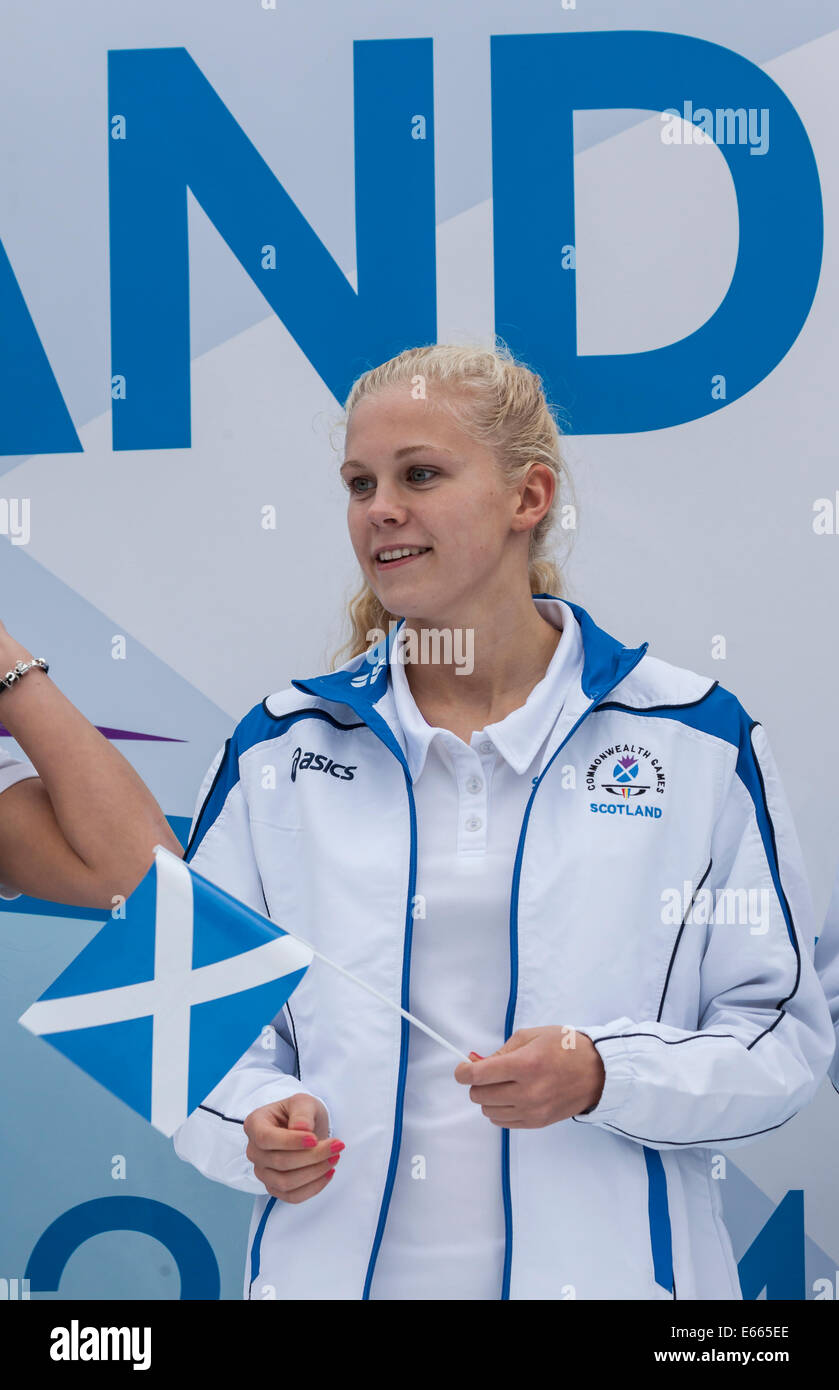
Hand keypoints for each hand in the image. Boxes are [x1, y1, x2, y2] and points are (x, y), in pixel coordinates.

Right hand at [243, 1093, 344, 1202]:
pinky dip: (313, 1188)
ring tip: (334, 1158)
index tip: (315, 1139)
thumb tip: (302, 1129)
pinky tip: (328, 1172)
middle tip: (336, 1146)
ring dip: (314, 1172)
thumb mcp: (303, 1102)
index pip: (266, 1139)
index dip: (290, 1142)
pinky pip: (292, 1196)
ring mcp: (262, 1171)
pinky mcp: (274, 1187)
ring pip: (285, 1182)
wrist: (306, 1128)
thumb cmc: (301, 1113)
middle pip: (280, 1162)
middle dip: (312, 1156)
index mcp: (255, 1125)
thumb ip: (302, 1113)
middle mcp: (254, 1151)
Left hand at [453, 1026, 605, 1127]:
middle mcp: (527, 1091)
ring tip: (502, 1085)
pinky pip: (502, 1122)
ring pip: (488, 1111)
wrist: (597, 1072)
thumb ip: (501, 1051)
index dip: (462, 1072)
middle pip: (479, 1095)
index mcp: (525, 1065)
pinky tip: (510, 1097)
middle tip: (487, 1073)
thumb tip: (477, 1063)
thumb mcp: (532, 1036)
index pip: (478, 1075)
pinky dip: (499, 1110)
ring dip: (488, 1097)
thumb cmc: (566, 1048)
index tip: (462, 1068)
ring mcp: (532, 1110)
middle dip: (476, 1083)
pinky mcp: (537, 1123)